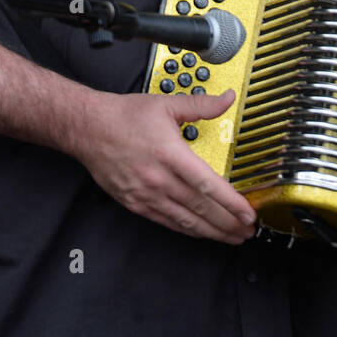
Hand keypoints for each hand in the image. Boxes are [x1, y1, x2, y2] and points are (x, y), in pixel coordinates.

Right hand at [71, 88, 256, 243]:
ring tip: (231, 237)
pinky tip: (201, 233)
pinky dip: (187, 230)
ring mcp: (146, 195)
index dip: (231, 203)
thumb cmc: (124, 116)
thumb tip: (227, 99)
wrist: (88, 129)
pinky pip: (167, 222)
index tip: (248, 214)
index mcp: (169, 154)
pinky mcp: (135, 204)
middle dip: (228, 223)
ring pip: (185, 221)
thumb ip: (200, 105)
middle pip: (200, 208)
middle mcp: (158, 178)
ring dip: (212, 232)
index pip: (207, 185)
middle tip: (247, 231)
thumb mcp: (165, 105)